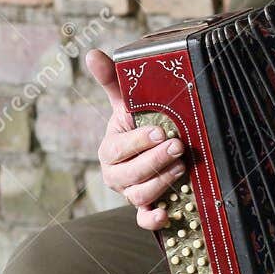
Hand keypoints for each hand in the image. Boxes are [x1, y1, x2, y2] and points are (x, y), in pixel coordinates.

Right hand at [87, 48, 185, 230]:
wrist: (150, 151)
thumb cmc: (137, 124)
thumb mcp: (126, 102)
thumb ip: (112, 80)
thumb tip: (92, 53)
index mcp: (109, 150)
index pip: (118, 149)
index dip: (139, 142)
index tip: (161, 131)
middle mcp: (116, 175)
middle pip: (130, 175)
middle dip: (155, 161)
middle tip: (178, 146)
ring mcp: (130, 194)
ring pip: (140, 195)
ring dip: (162, 182)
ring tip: (182, 167)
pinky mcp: (146, 209)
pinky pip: (144, 220)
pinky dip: (153, 219)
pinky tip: (167, 213)